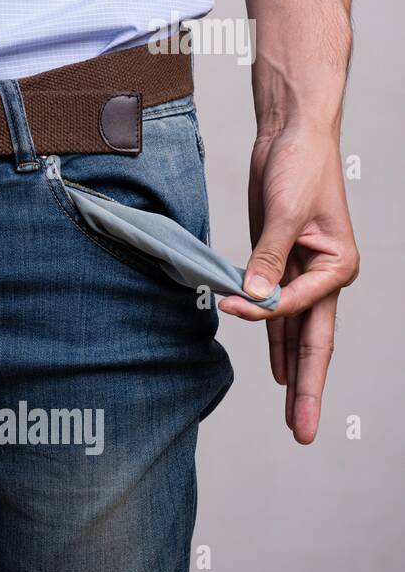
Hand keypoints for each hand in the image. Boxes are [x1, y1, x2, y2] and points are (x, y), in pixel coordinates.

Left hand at [218, 126, 359, 443]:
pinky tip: (275, 372)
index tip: (233, 301)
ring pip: (297, 336)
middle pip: (315, 344)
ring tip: (293, 418)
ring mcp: (301, 275)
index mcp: (339, 265)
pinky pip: (277, 314)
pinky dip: (274, 341)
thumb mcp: (282, 211)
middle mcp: (325, 277)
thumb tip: (254, 296)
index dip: (265, 310)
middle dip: (307, 391)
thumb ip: (267, 257)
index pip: (299, 305)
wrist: (290, 138)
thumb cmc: (299, 167)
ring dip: (291, 375)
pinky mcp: (277, 266)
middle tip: (304, 433)